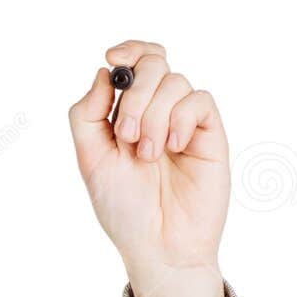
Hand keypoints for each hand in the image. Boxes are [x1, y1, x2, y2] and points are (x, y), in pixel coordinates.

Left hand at [68, 39, 231, 296]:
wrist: (158, 246)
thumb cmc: (124, 210)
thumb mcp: (91, 161)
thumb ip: (87, 115)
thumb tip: (104, 73)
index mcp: (127, 115)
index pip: (134, 64)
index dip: (128, 50)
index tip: (113, 57)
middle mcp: (157, 112)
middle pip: (153, 64)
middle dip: (136, 94)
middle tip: (127, 136)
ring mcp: (183, 122)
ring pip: (174, 81)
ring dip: (155, 116)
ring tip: (149, 156)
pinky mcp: (208, 134)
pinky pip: (199, 100)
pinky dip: (179, 119)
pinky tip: (172, 149)